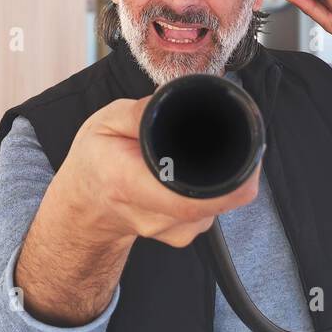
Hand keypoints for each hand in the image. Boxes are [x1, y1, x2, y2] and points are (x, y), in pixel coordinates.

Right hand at [52, 96, 259, 249]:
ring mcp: (173, 231)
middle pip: (218, 198)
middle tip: (225, 134)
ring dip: (221, 174)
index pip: (190, 198)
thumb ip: (141, 111)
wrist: (85, 209)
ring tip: (194, 156)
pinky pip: (213, 208)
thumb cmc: (94, 164)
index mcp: (130, 185)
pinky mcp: (184, 234)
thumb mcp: (105, 123)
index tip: (246, 147)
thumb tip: (175, 97)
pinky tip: (192, 172)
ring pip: (220, 202)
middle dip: (235, 163)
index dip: (231, 177)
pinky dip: (213, 187)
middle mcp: (155, 216)